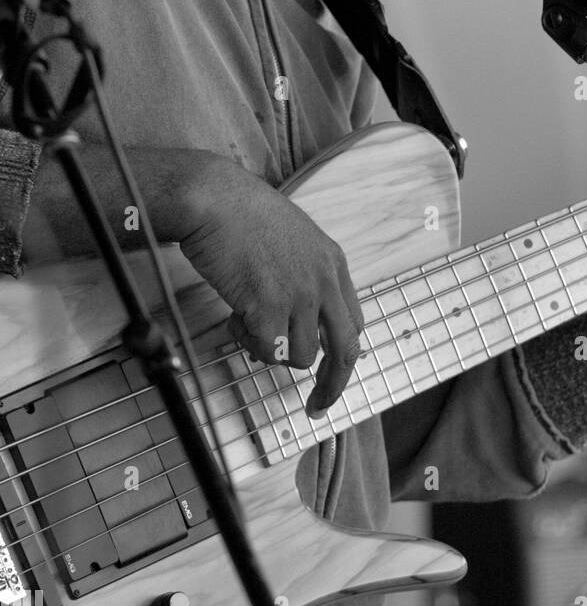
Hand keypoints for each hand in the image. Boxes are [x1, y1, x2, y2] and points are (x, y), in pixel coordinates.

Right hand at [178, 157, 363, 415]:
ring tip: (245, 321)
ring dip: (270, 351)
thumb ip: (305, 272)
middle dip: (332, 385)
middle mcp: (325, 281)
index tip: (329, 373)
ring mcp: (300, 295)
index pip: (353, 322)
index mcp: (333, 262)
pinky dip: (248, 344)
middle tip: (316, 407)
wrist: (213, 199)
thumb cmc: (241, 213)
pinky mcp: (270, 307)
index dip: (341, 352)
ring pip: (299, 357)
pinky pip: (267, 352)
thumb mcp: (292, 237)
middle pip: (345, 350)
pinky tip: (233, 317)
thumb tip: (297, 313)